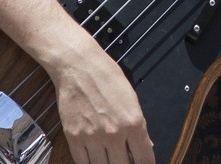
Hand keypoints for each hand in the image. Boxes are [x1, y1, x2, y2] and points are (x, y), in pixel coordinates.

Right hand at [47, 33, 155, 163]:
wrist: (78, 65)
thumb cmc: (106, 76)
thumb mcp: (131, 98)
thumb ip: (139, 126)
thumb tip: (146, 146)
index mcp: (134, 123)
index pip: (145, 160)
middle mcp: (114, 134)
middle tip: (123, 159)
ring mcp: (92, 138)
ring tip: (108, 157)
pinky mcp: (74, 138)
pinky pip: (82, 163)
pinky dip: (89, 162)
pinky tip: (93, 157)